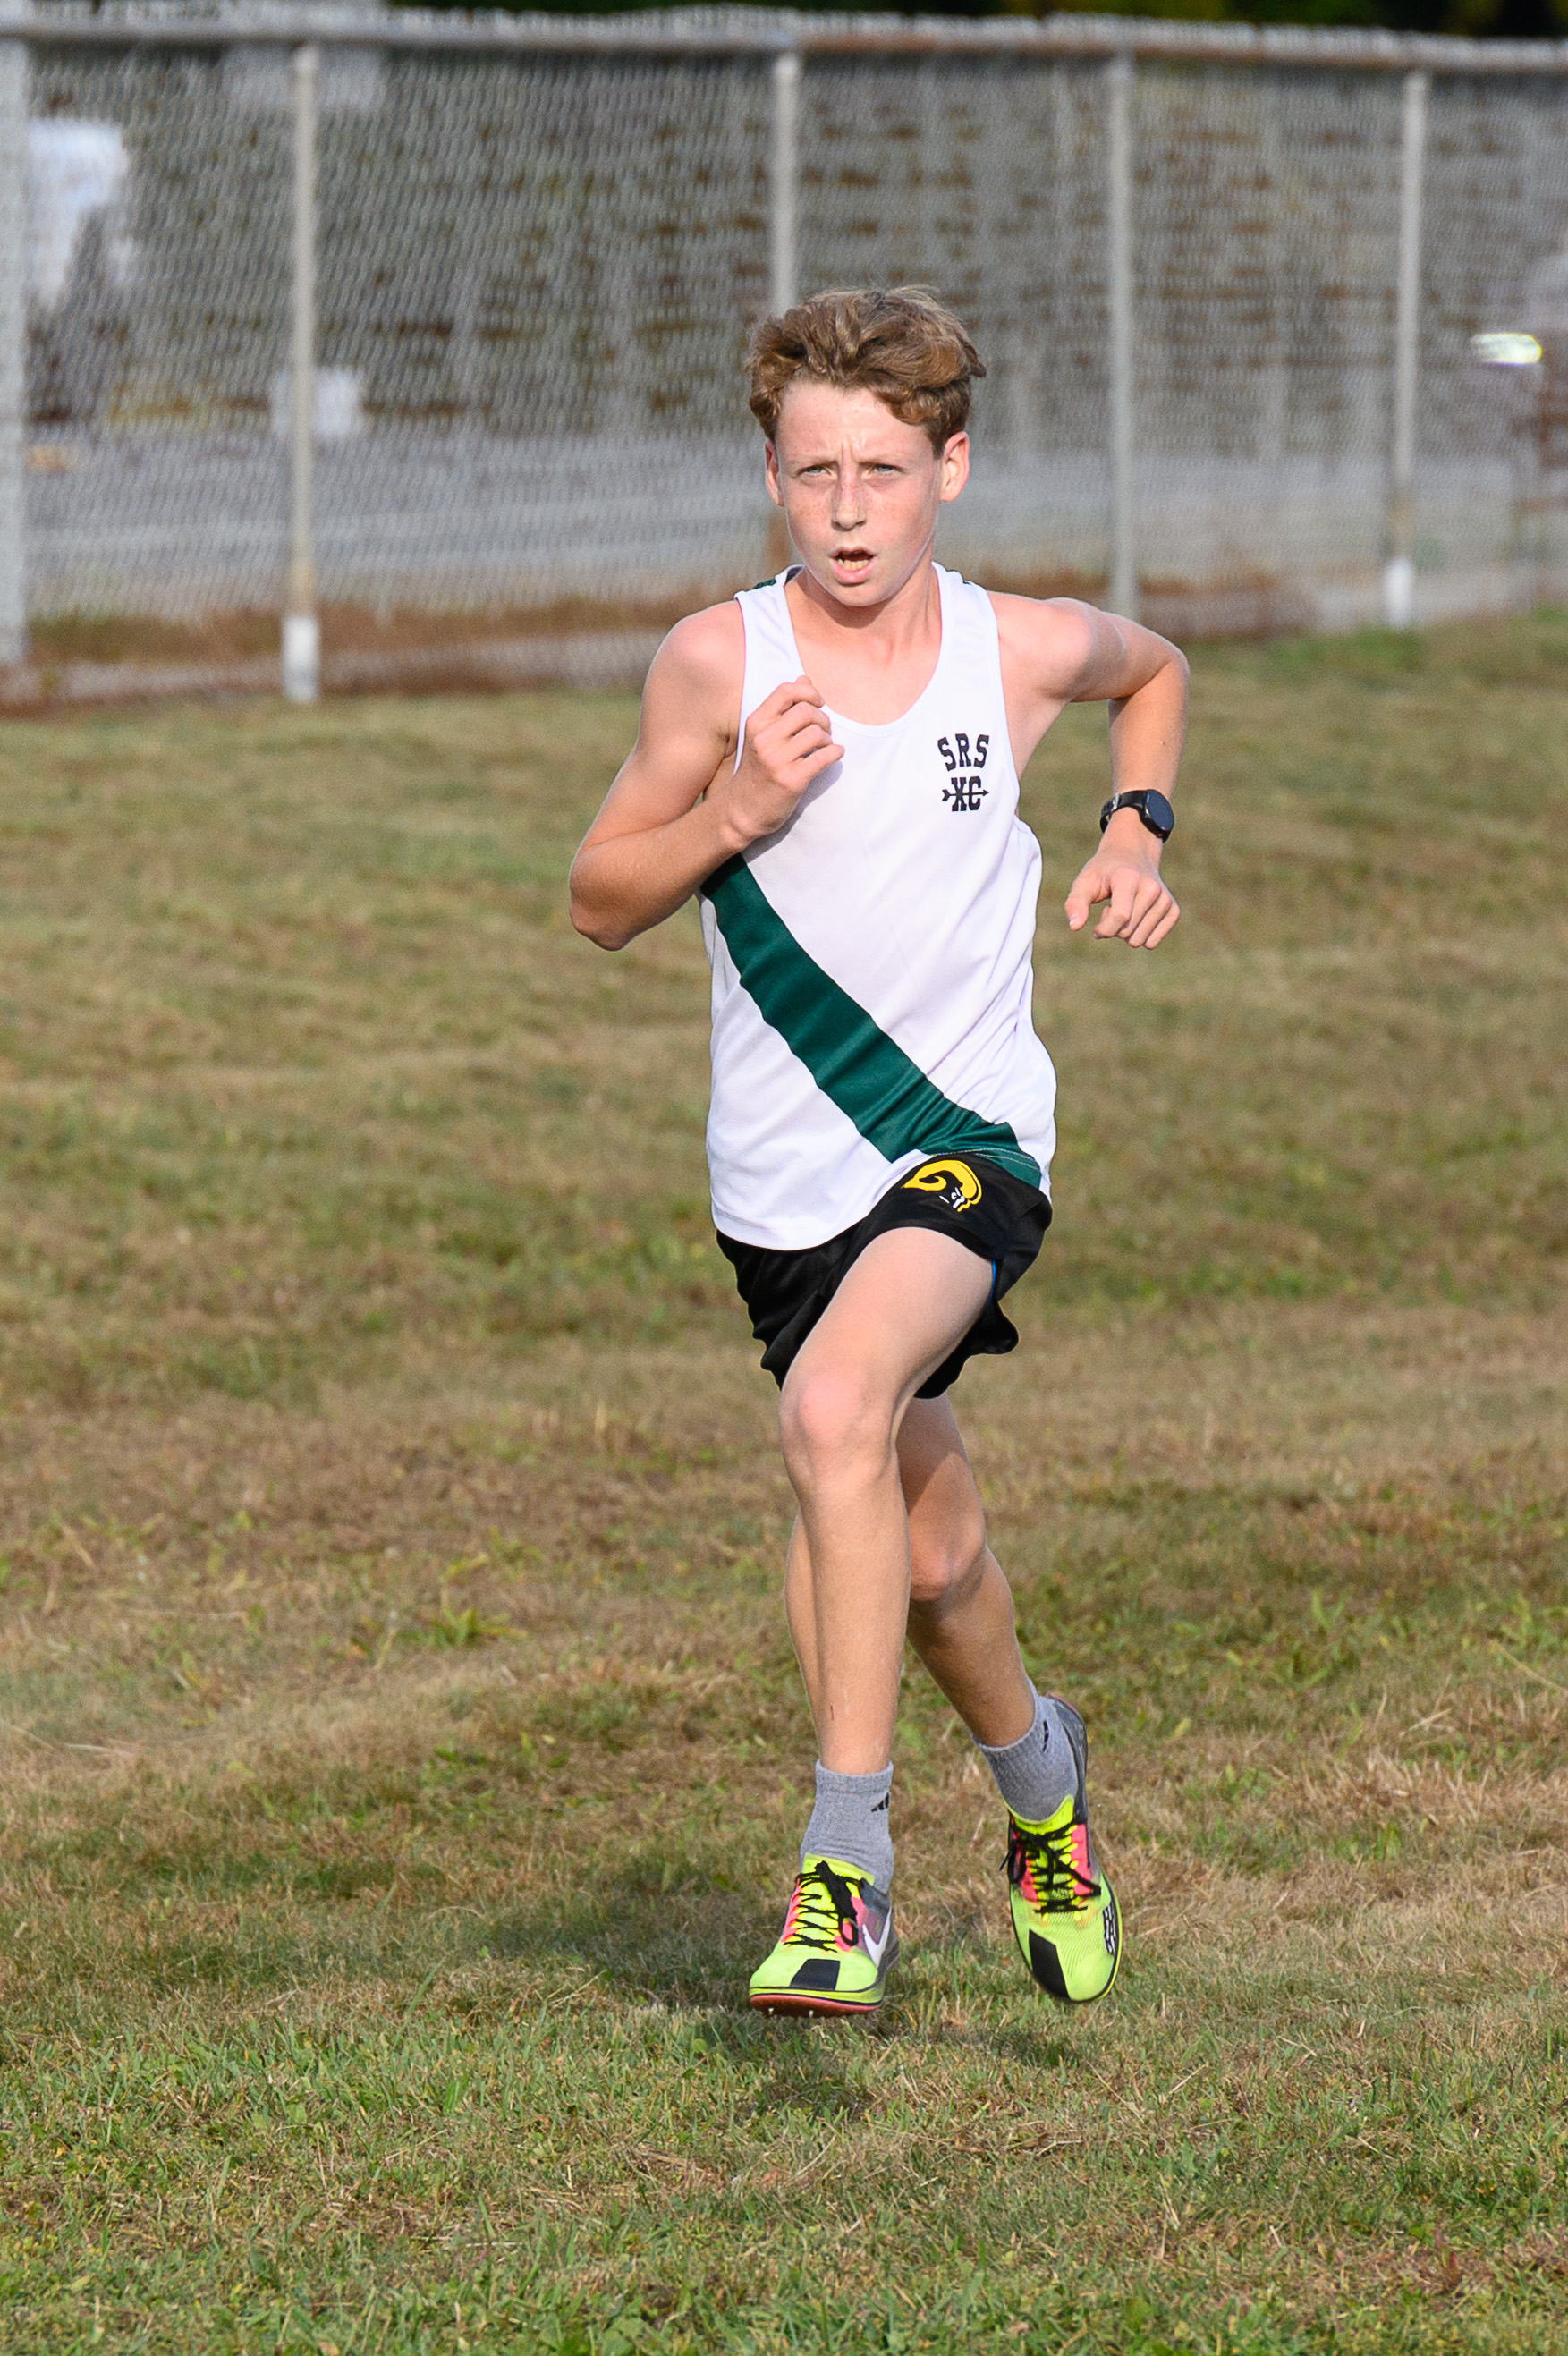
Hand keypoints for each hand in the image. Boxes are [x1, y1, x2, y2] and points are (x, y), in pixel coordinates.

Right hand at [716, 676, 841, 849]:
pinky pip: (824, 757)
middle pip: (806, 710)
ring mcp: (777, 760)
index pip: (787, 691)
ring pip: (817, 733)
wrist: (741, 811)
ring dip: (829, 739)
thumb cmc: (755, 771)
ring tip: (825, 747)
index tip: (818, 703)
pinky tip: (834, 755)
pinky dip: (835, 754)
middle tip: (824, 731)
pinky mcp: (791, 780)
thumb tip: (804, 679)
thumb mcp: (760, 735)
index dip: (809, 692)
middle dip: (823, 719)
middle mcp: (764, 739)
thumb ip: (782, 708)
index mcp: (756, 723)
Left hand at [1064, 836, 1179, 947]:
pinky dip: (1140, 936)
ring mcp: (1165, 899)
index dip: (1103, 928)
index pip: (1120, 916)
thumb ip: (1075, 903)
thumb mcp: (1085, 881)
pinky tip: (1136, 917)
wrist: (1133, 855)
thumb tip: (1074, 927)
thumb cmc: (1104, 872)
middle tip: (1112, 908)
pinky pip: (1152, 943)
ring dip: (1125, 933)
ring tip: (1124, 911)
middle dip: (1113, 929)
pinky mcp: (1173, 910)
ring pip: (1139, 941)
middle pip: (1127, 932)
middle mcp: (1152, 888)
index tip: (1095, 925)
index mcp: (1129, 878)